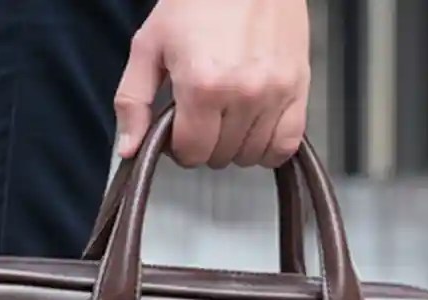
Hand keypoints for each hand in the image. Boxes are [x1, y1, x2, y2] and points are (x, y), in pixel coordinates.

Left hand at [114, 0, 310, 168]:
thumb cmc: (195, 1)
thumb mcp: (148, 45)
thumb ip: (133, 101)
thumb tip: (129, 150)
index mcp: (202, 86)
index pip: (191, 152)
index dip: (178, 146)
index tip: (178, 127)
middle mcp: (242, 94)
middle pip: (220, 156)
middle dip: (205, 143)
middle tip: (201, 115)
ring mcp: (274, 93)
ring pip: (251, 155)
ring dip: (235, 146)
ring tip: (226, 116)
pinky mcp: (298, 88)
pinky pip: (285, 145)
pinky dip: (269, 148)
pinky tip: (255, 130)